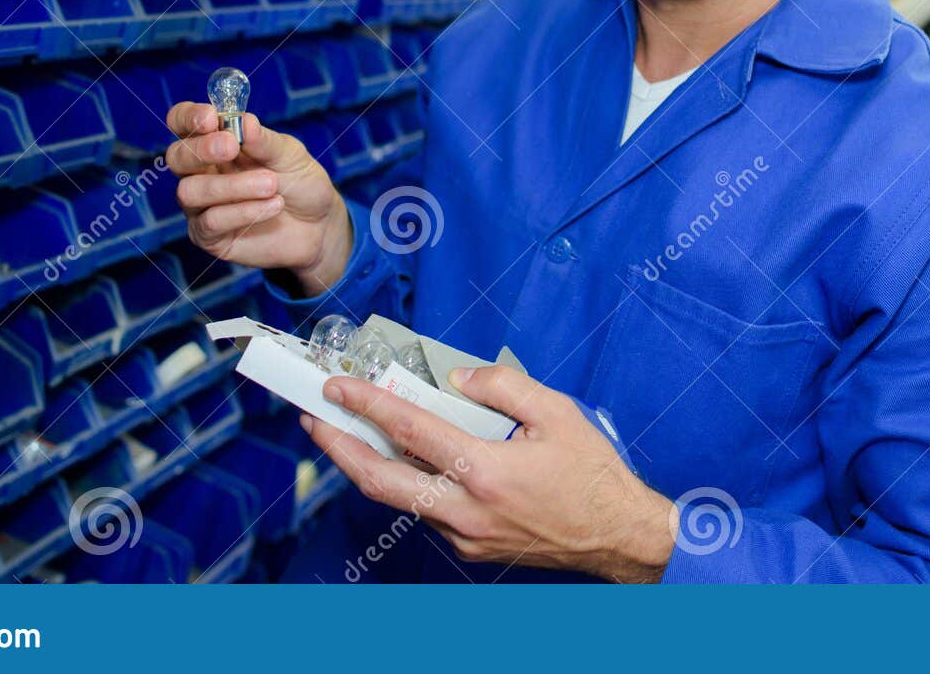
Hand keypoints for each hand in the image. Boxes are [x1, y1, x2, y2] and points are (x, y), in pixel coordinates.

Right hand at [164, 101, 352, 290]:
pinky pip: (210, 222)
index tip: (211, 117)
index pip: (181, 123)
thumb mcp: (289, 154)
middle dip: (202, 149)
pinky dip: (243, 211)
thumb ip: (264, 141)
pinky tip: (273, 206)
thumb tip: (245, 121)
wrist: (318, 224)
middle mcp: (199, 172)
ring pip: (190, 191)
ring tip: (271, 184)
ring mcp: (200, 206)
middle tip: (232, 147)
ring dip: (231, 186)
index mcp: (214, 142)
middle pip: (176, 156)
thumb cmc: (298, 182)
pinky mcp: (209, 237)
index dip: (188, 117)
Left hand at [303, 365, 675, 581]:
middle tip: (313, 418)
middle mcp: (466, 509)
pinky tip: (406, 461)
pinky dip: (409, 484)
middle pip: (380, 480)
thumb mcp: (556, 413)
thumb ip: (503, 388)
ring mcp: (464, 536)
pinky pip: (428, 512)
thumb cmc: (591, 473)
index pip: (411, 430)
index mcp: (485, 470)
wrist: (616, 535)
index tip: (337, 387)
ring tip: (347, 434)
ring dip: (368, 466)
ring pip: (399, 499)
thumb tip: (458, 381)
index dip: (367, 405)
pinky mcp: (470, 550)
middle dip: (338, 447)